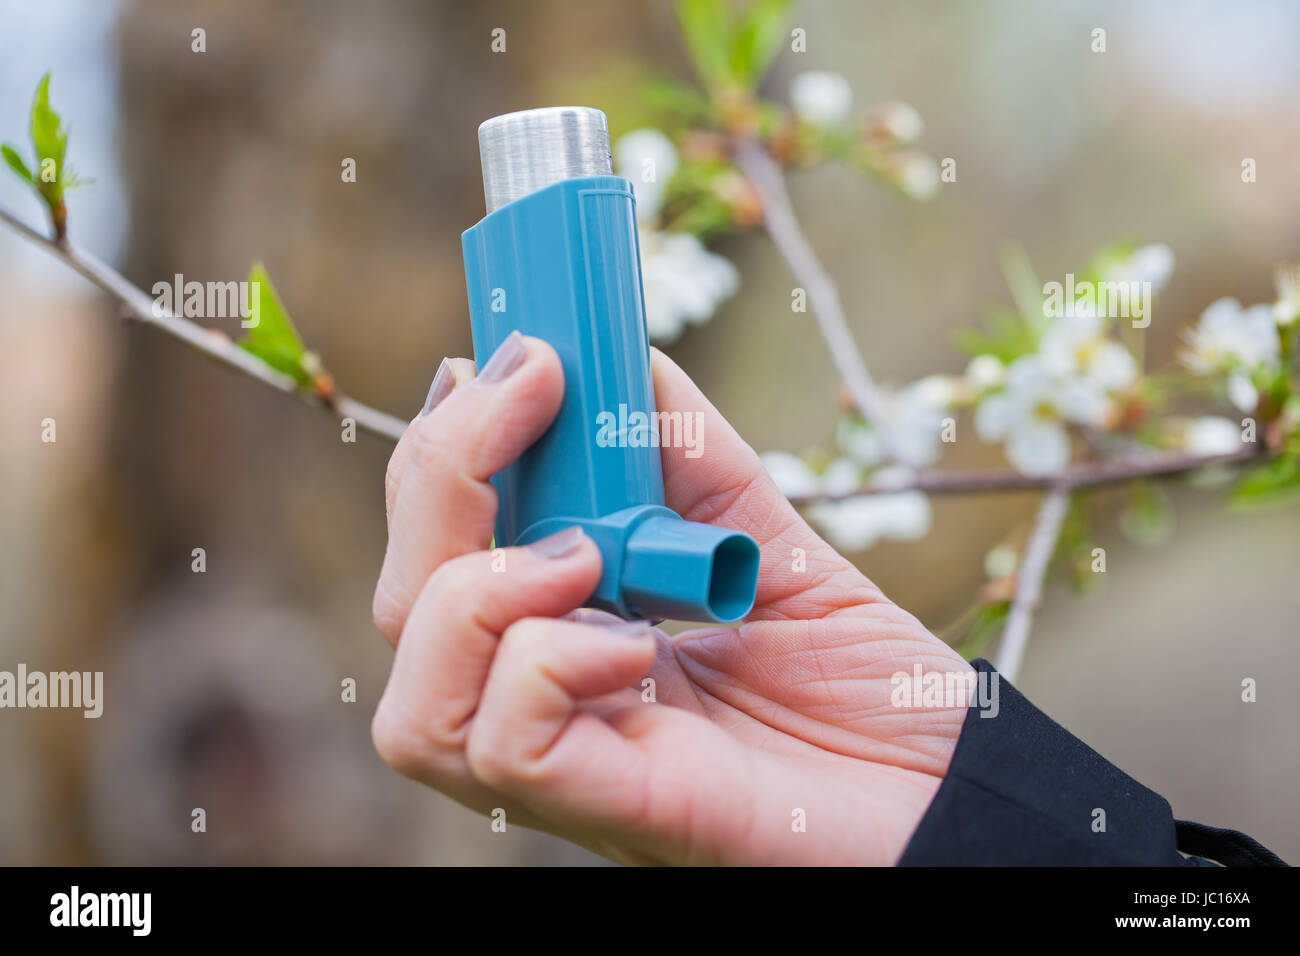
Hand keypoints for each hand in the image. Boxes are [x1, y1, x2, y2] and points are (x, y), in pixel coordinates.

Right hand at [371, 335, 972, 864]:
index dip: (444, 449)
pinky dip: (547, 663)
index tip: (512, 354)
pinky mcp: (627, 812)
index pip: (442, 551)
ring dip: (476, 591)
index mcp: (571, 636)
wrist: (958, 795)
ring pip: (417, 704)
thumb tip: (624, 358)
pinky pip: (506, 744)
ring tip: (588, 553)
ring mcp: (580, 768)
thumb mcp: (774, 546)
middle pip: (410, 608)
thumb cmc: (874, 693)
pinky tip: (634, 643)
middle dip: (440, 476)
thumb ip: (693, 463)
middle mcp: (553, 706)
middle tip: (532, 391)